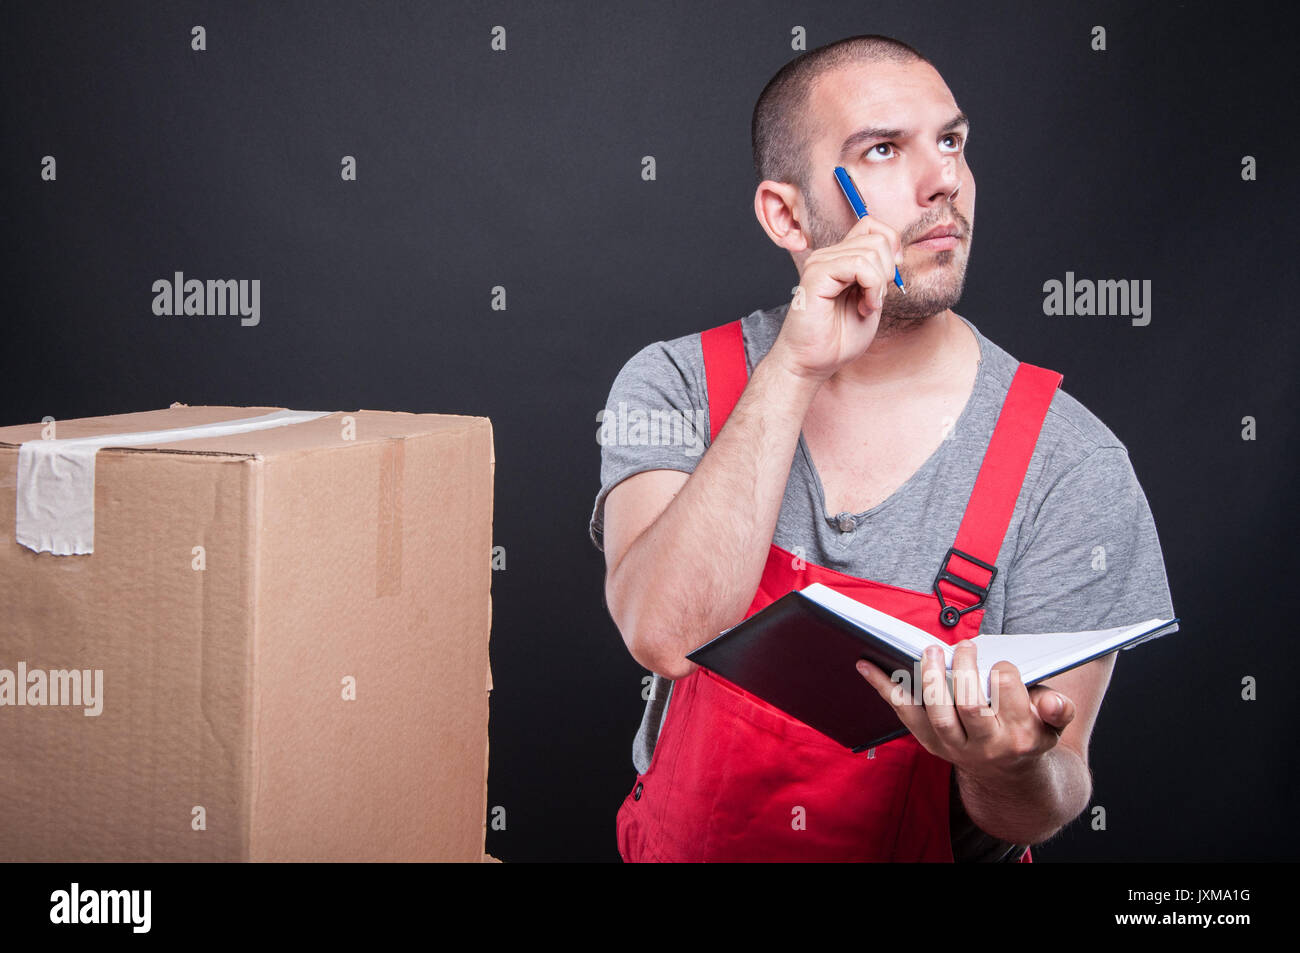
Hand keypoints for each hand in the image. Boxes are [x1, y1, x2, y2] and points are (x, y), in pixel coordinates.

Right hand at [771, 212, 902, 383]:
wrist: (812, 363)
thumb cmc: (837, 339)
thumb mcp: (871, 300)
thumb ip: (880, 275)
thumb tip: (896, 253)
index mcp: (840, 259)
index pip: (872, 225)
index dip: (891, 245)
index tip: (891, 277)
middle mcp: (828, 256)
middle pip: (877, 237)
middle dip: (888, 271)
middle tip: (874, 299)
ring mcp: (821, 263)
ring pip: (872, 251)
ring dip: (879, 284)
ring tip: (866, 306)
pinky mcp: (817, 274)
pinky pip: (859, 265)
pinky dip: (872, 287)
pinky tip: (864, 308)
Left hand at [856, 641, 1076, 778]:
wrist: (1008, 776)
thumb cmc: (1029, 733)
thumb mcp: (1053, 725)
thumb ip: (1057, 710)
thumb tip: (1052, 701)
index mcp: (1019, 736)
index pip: (1008, 693)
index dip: (1002, 671)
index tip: (999, 662)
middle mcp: (984, 745)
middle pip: (968, 706)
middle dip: (963, 671)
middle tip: (962, 646)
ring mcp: (953, 746)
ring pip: (935, 714)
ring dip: (928, 678)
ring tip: (929, 651)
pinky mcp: (929, 742)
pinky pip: (903, 713)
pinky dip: (883, 687)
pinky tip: (865, 663)